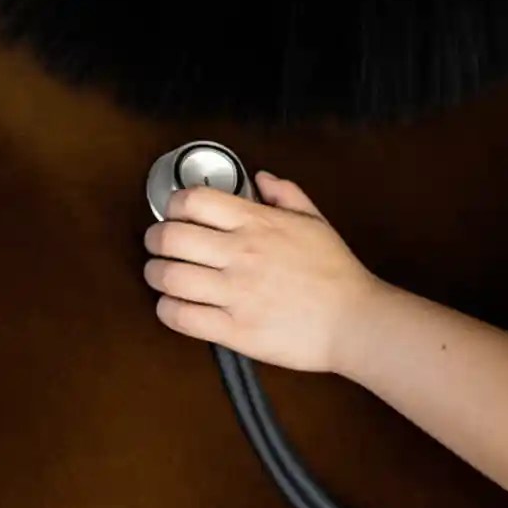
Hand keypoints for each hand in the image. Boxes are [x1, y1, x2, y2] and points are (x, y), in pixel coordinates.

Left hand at [143, 171, 383, 372]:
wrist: (354, 321)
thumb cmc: (336, 273)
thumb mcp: (316, 222)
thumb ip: (286, 195)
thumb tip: (262, 178)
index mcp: (258, 224)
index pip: (194, 201)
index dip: (173, 205)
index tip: (173, 213)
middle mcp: (241, 254)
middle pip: (171, 237)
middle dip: (154, 239)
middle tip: (156, 245)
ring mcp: (236, 293)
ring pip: (169, 277)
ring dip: (155, 275)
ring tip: (159, 275)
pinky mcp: (234, 330)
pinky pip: (182, 317)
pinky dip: (167, 310)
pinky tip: (173, 306)